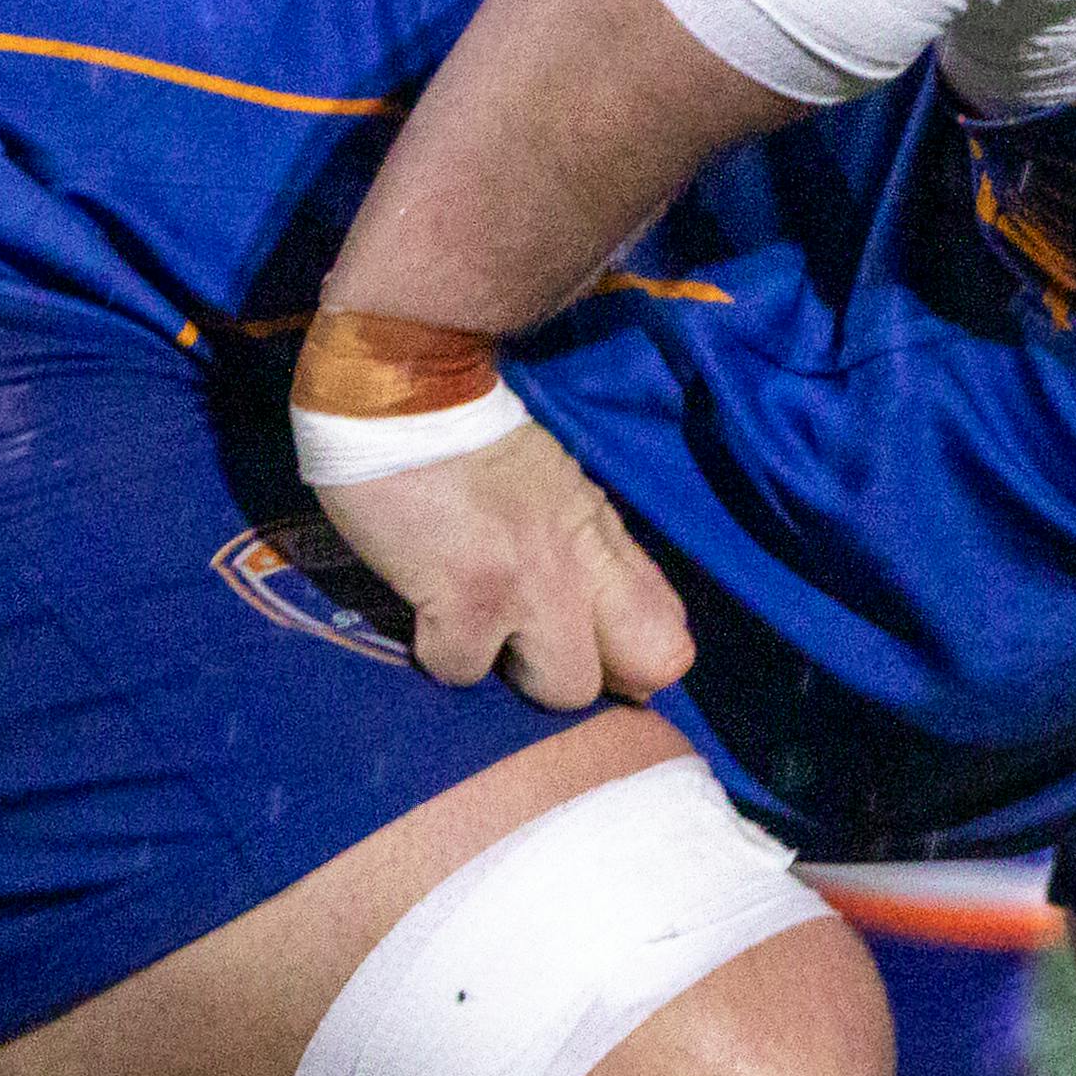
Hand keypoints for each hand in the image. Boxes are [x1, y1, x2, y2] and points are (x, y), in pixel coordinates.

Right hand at [313, 418, 694, 709]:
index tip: (589, 654)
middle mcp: (582, 564)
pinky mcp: (463, 597)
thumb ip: (588, 555)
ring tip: (472, 625)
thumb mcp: (557, 490)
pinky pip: (462, 670)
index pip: (670, 637)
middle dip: (588, 675)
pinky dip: (436, 651)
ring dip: (512, 669)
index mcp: (602, 536)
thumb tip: (606, 632)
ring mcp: (529, 585)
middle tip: (531, 648)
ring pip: (563, 689)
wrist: (405, 387)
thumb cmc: (469, 441)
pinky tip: (423, 609)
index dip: (632, 664)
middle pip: (645, 670)